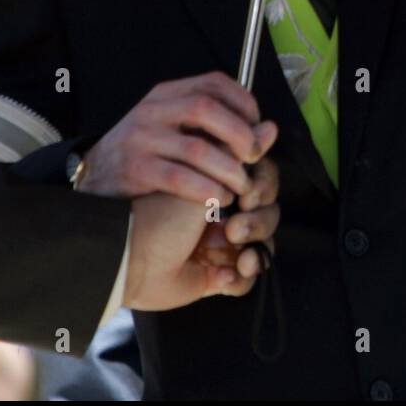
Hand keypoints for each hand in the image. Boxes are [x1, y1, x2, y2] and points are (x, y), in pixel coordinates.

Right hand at [77, 71, 277, 202]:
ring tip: (240, 187)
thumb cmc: (147, 151)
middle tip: (254, 158)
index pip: (213, 83)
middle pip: (206, 108)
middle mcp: (153, 110)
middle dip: (239, 134)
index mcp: (167, 94)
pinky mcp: (136, 169)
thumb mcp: (176, 127)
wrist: (94, 176)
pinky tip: (218, 199)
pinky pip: (180, 179)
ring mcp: (142, 138)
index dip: (243, 102)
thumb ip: (219, 126)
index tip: (258, 126)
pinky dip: (207, 190)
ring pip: (197, 149)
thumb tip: (270, 129)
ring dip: (228, 170)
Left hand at [123, 155, 279, 310]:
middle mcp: (223, 214)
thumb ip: (237, 151)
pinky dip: (242, 278)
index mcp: (220, 186)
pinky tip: (229, 274)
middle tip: (237, 224)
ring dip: (254, 249)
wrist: (135, 259)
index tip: (248, 192)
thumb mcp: (204, 175)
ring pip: (262, 246)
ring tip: (236, 250)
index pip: (262, 182)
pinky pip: (245, 280)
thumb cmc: (164, 212)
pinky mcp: (215, 276)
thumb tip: (270, 125)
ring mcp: (221, 246)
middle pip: (266, 213)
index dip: (263, 187)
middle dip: (260, 220)